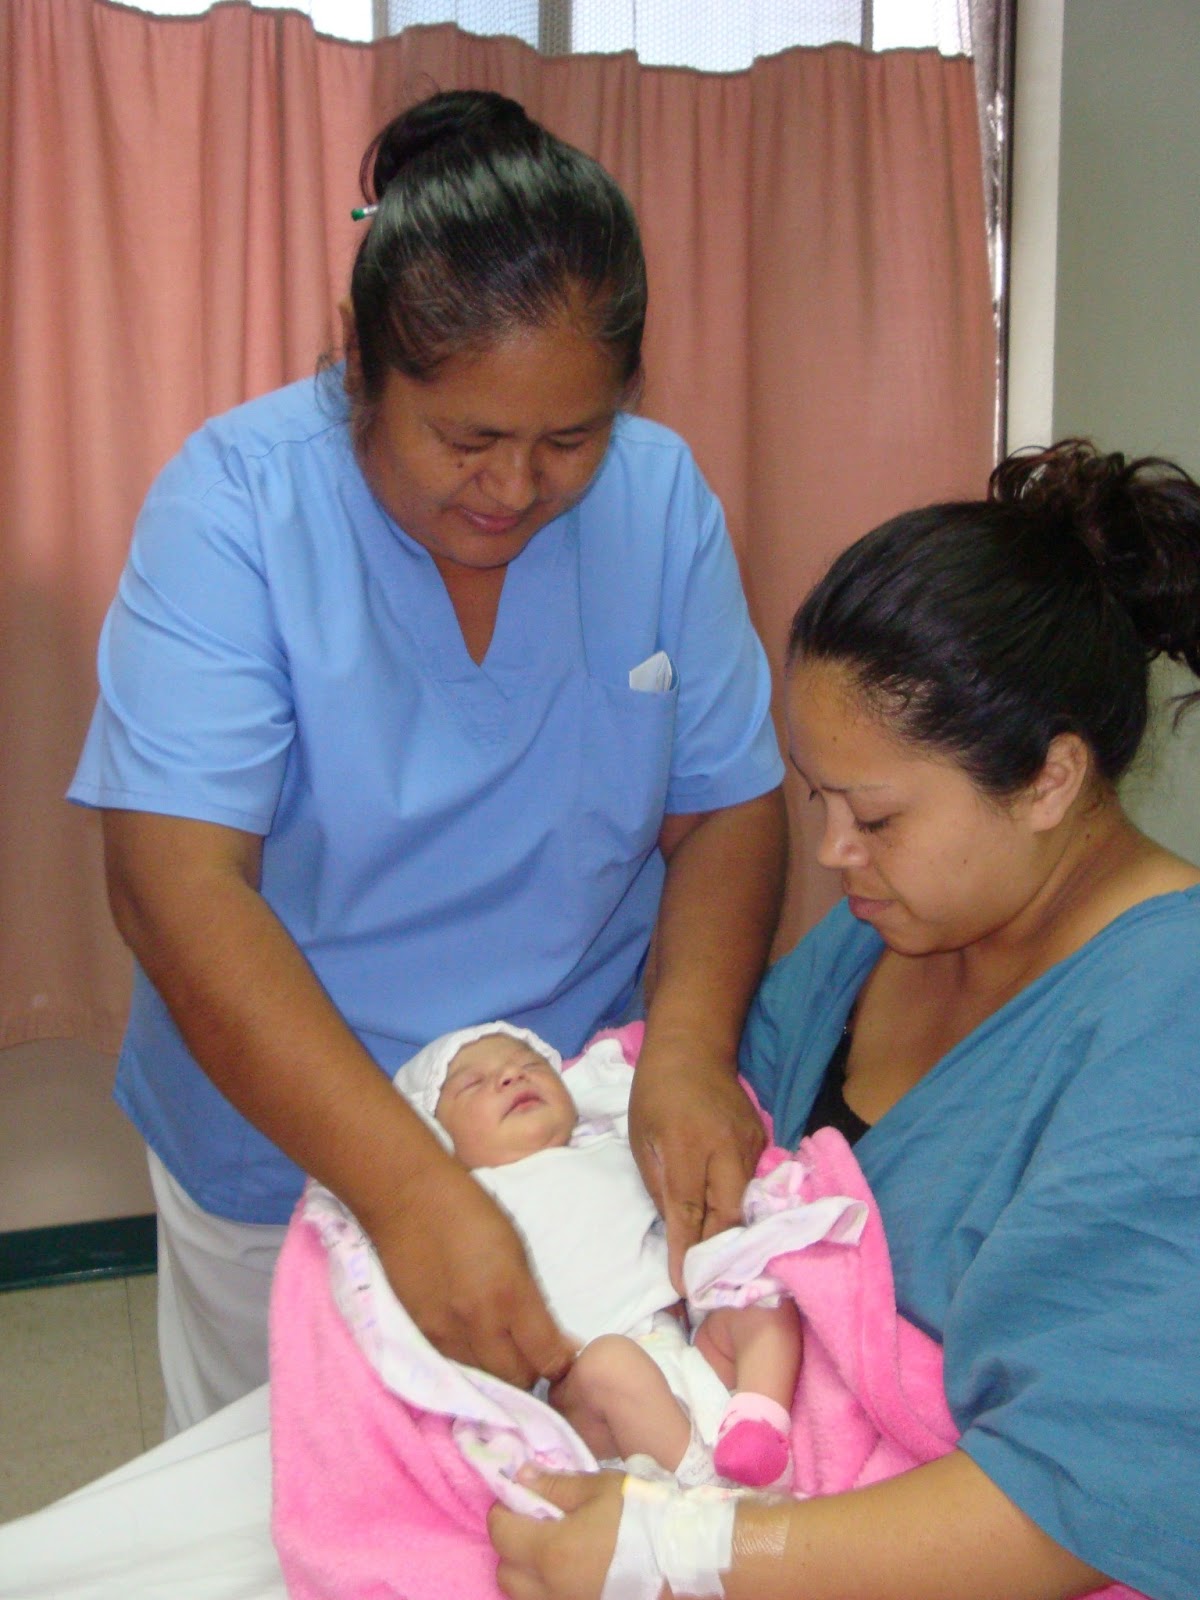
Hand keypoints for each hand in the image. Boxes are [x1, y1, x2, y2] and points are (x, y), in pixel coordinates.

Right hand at [370, 1157, 576, 1388]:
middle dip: (532, 1373)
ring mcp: (446, 1332)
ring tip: (505, 1351)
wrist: (407, 1199)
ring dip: (500, 1372)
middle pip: (516, 1380)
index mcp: (510, 1294)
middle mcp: (479, 1322)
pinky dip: (471, 1363)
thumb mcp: (517, 1249)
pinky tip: (476, 1345)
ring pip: (484, 1380)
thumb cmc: (472, 1211)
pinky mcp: (420, 1334)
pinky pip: (456, 1366)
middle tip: (535, 1355)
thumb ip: (535, 1299)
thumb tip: (560, 1341)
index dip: (560, 1364)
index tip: (563, 1357)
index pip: (546, 1357)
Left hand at [489, 1469, 631, 1599]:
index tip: (517, 1496)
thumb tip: (520, 1477)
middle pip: (505, 1572)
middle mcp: (552, 1590)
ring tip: (555, 1548)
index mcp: (550, 1551)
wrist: (686, 1559)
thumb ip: (554, 1485)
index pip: (500, 1532)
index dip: (503, 1509)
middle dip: (511, 1545)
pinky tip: (573, 1569)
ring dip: (528, 1573)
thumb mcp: (599, 1488)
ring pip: (524, 1596)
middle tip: (535, 1523)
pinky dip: (549, 1589)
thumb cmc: (643, 1515)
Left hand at [629, 1048, 766, 1291]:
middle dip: (719, 1252)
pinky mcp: (763, 1140)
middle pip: (729, 1213)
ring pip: (745, 1203)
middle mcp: (725, 1144)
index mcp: (686, 1142)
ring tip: (719, 1268)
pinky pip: (752, 1184)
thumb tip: (677, 1234)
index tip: (684, 1287)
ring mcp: (751, 1142)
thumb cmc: (655, 1093)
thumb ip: (660, 1186)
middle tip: (707, 1286)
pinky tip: (731, 1228)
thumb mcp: (641, 1139)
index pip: (690, 1207)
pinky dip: (741, 1208)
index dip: (688, 1250)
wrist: (694, 1047)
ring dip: (731, 1235)